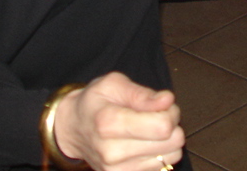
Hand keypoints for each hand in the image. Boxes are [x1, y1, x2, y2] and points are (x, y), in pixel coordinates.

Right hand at [51, 73, 183, 170]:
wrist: (73, 129)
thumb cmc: (95, 102)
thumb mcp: (113, 84)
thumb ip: (142, 93)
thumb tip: (167, 100)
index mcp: (109, 123)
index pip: (162, 126)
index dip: (171, 112)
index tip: (162, 104)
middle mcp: (112, 151)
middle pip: (171, 143)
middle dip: (172, 124)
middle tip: (158, 114)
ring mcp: (117, 169)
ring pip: (171, 157)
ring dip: (168, 140)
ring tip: (151, 128)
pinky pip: (162, 167)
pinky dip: (160, 153)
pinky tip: (146, 142)